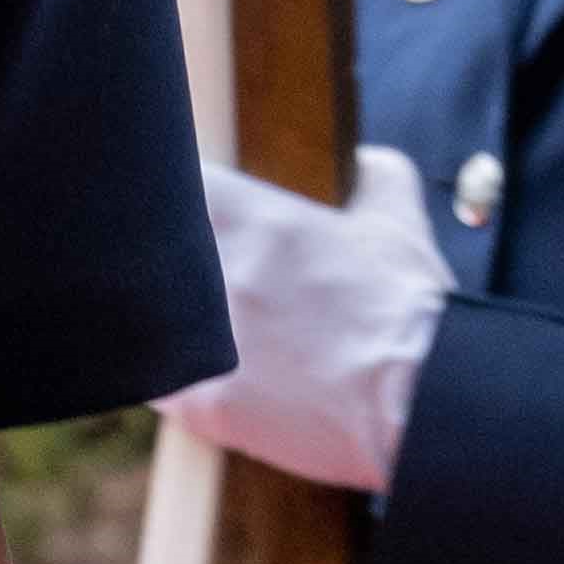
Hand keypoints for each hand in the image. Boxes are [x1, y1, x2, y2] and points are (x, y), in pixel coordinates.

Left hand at [165, 145, 449, 497]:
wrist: (422, 405)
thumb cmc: (413, 316)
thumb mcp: (401, 226)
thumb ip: (378, 177)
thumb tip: (368, 158)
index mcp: (258, 220)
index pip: (178, 183)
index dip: (169, 190)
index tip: (171, 200)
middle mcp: (220, 272)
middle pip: (147, 249)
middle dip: (156, 257)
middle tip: (169, 268)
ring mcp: (206, 339)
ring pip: (141, 316)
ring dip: (155, 316)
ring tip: (172, 323)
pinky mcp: (204, 404)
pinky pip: (154, 383)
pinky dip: (161, 377)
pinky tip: (176, 375)